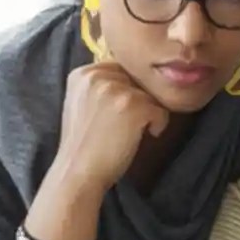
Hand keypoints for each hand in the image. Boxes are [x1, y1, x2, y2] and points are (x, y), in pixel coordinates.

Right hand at [52, 63, 169, 190]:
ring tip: (131, 131)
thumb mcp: (83, 104)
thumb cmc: (84, 143)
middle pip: (137, 79)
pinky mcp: (133, 105)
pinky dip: (158, 125)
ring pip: (150, 94)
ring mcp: (115, 90)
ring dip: (149, 113)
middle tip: (127, 124)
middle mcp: (97, 76)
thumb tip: (135, 76)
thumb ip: (101, 86)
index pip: (120, 69)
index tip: (122, 112)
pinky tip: (144, 135)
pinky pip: (161, 110)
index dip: (128, 90)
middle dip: (139, 100)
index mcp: (82, 74)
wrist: (78, 171)